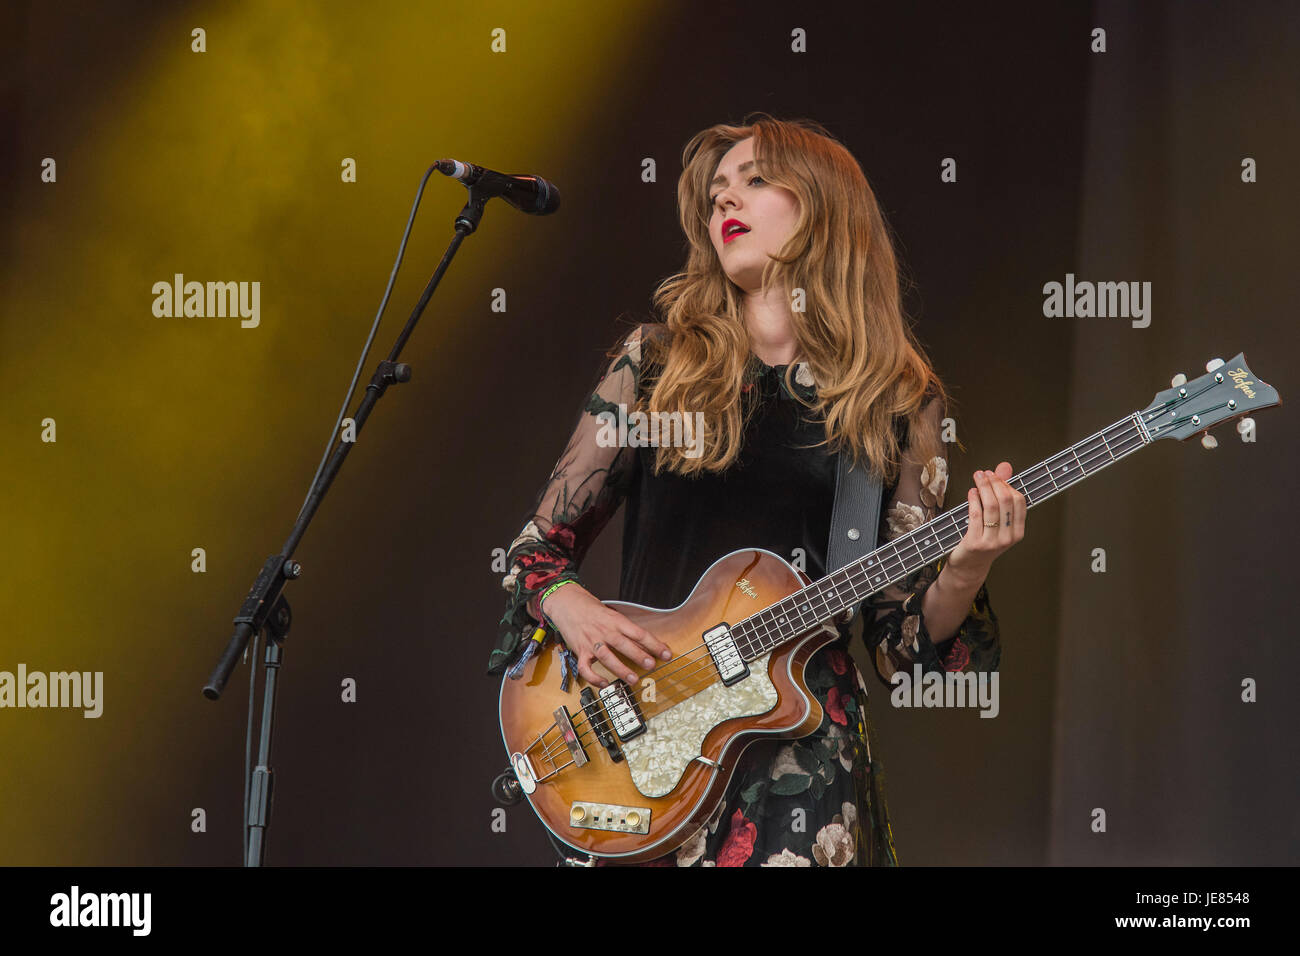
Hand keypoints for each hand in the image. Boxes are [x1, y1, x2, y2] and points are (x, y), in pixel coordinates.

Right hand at [541, 583, 671, 686]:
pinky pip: (586, 668)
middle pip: (624, 644)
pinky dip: (594, 678)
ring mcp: (591, 642)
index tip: (666, 653)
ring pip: (607, 657)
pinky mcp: (580, 651)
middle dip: (639, 656)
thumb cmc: (590, 608)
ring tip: (633, 679)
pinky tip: (604, 683)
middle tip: (652, 665)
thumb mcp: (611, 614)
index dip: (654, 644)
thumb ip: (625, 628)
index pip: (639, 633)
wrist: (566, 602)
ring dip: (620, 669)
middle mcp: (604, 631)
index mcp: (615, 621)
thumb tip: (645, 642)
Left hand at [947, 461, 1025, 583]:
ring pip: (991, 506)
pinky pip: (976, 515)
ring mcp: (992, 542)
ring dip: (983, 487)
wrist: (969, 567)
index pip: (1019, 502)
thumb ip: (1001, 493)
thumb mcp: (996, 519)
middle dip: (994, 482)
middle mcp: (1008, 538)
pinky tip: (971, 492)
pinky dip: (973, 499)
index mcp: (1017, 532)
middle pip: (1005, 501)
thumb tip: (1005, 466)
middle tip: (984, 473)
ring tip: (977, 478)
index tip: (995, 475)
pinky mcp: (976, 543)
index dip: (1007, 485)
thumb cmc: (983, 539)